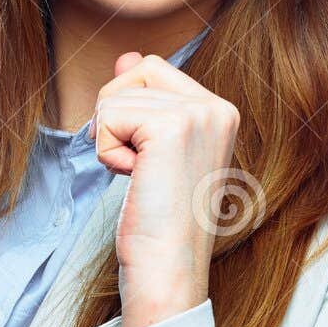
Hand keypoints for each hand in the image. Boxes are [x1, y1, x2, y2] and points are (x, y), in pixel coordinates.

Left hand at [86, 52, 241, 326]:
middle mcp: (218, 107)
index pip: (152, 68)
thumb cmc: (158, 223)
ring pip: (117, 94)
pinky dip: (107, 152)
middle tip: (138, 169)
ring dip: (110, 141)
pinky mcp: (173, 126)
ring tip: (141, 180)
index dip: (128, 110)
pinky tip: (135, 181)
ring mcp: (199, 114)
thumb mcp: (151, 153)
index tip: (143, 159)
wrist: (167, 270)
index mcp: (220, 111)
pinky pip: (109, 115)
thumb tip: (126, 56)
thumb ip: (142, 100)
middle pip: (136, 70)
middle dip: (116, 117)